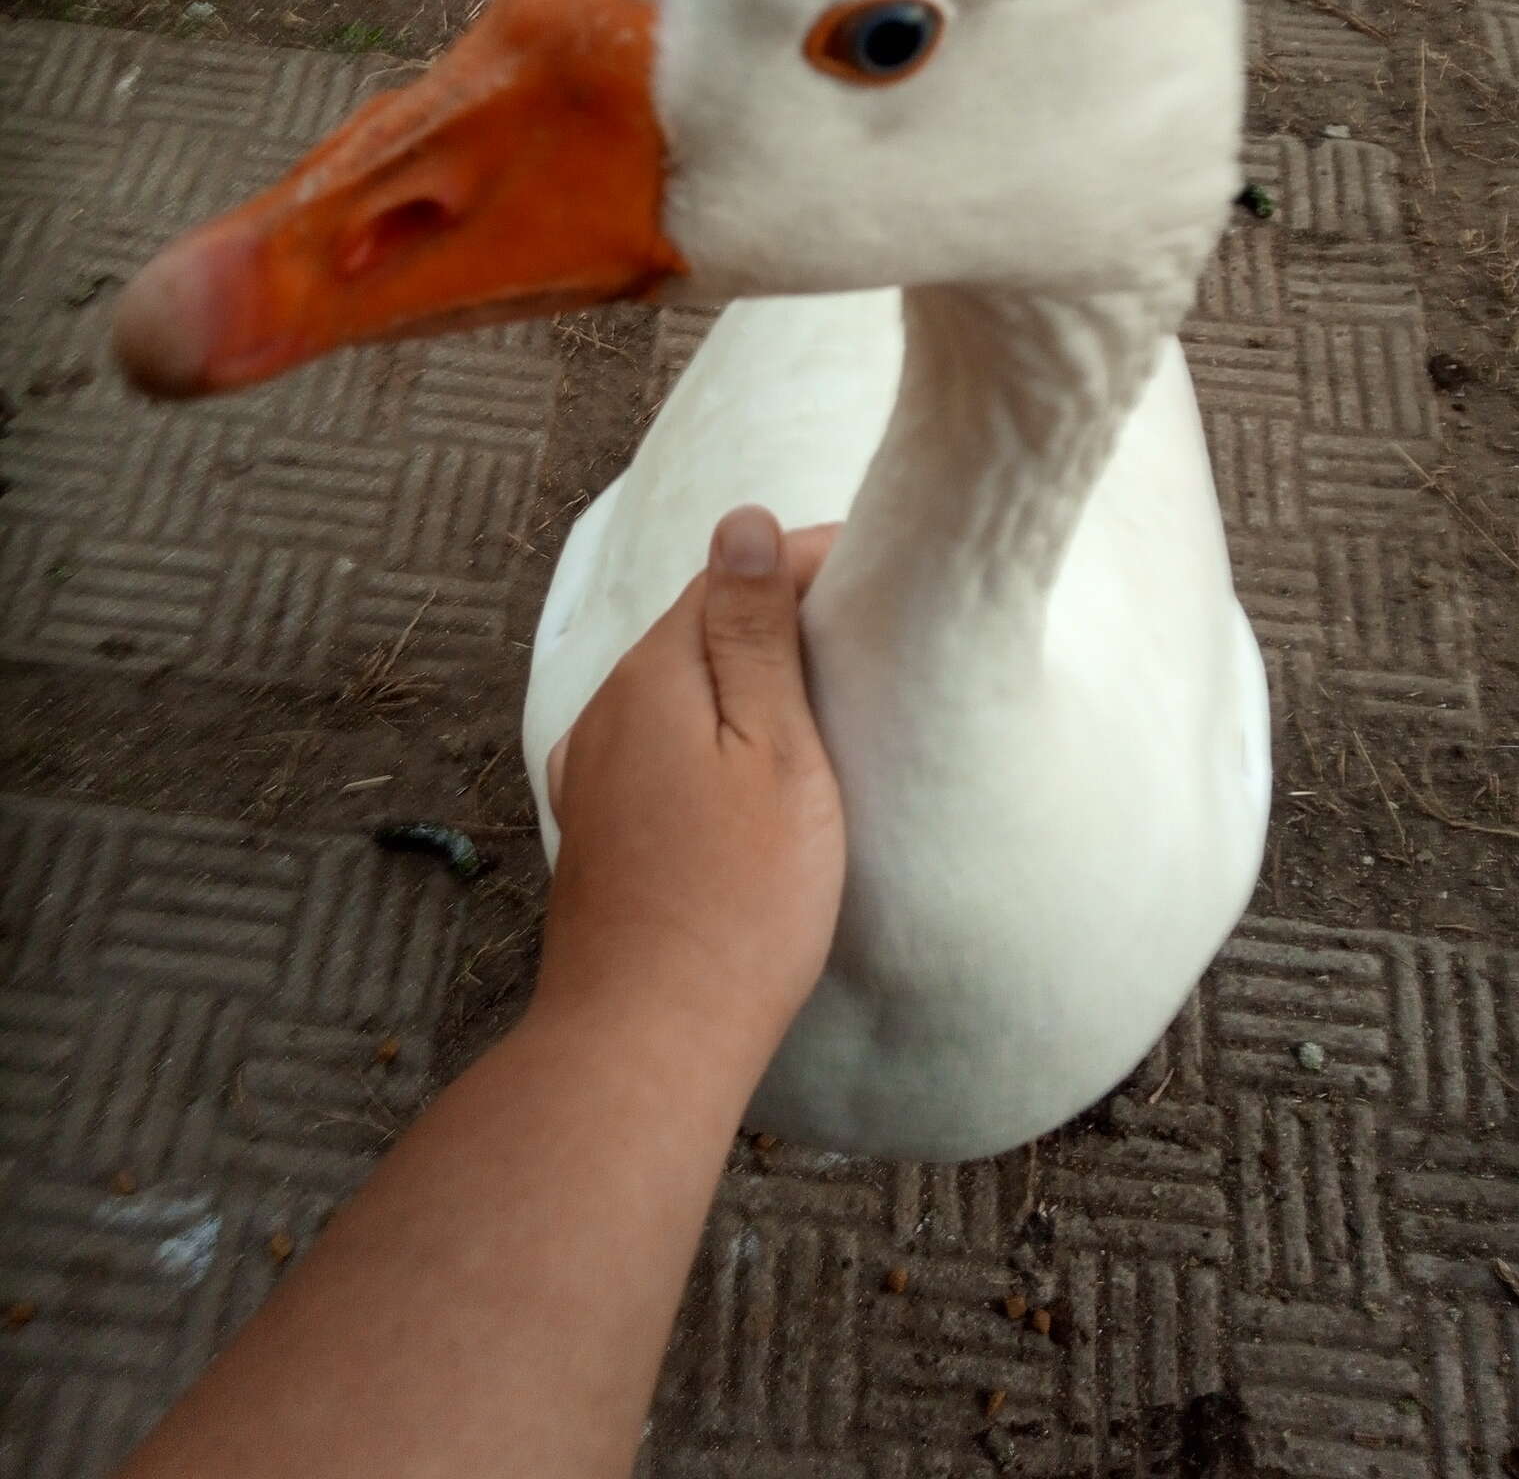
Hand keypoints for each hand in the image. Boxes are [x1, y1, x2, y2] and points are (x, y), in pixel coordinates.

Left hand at [539, 507, 844, 1064]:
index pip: (729, 577)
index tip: (878, 561)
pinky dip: (709, 734)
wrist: (647, 1043)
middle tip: (864, 619)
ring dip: (739, 676)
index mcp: (652, 677)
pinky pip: (660, 747)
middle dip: (772, 613)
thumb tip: (741, 520)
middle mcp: (606, 713)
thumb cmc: (738, 903)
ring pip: (676, 690)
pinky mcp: (601, 831)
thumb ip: (754, 636)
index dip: (803, 560)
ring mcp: (594, 775)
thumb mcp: (774, 753)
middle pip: (697, 629)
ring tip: (819, 690)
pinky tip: (744, 766)